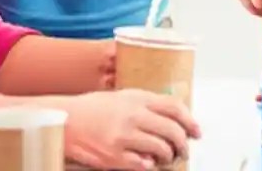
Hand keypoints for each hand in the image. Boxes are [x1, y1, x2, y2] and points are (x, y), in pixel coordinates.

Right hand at [57, 89, 199, 169]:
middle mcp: (133, 116)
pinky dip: (150, 166)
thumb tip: (173, 117)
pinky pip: (144, 166)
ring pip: (162, 150)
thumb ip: (147, 104)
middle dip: (183, 143)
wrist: (65, 121)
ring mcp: (123, 137)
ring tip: (166, 158)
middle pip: (173, 130)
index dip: (190, 120)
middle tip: (184, 150)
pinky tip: (148, 163)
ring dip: (169, 156)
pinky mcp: (114, 157)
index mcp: (137, 99)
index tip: (196, 131)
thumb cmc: (93, 109)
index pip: (175, 107)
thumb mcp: (123, 97)